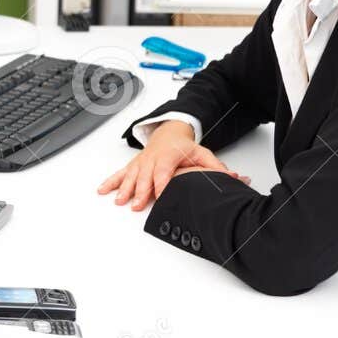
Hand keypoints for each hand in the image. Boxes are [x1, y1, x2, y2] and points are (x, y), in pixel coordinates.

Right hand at [97, 121, 249, 211]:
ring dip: (123, 188)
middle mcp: (152, 158)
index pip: (164, 170)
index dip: (161, 183)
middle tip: (136, 205)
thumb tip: (234, 178)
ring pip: (131, 175)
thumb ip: (215, 167)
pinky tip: (102, 190)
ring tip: (119, 200)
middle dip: (139, 191)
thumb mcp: (202, 153)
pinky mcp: (134, 165)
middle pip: (145, 176)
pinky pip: (120, 173)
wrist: (169, 132)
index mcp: (169, 156)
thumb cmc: (183, 146)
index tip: (159, 196)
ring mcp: (141, 162)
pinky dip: (110, 182)